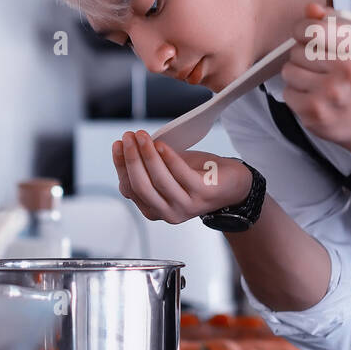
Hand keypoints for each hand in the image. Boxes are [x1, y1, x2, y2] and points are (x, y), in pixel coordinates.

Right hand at [111, 131, 251, 222]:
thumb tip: (128, 147)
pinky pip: (180, 175)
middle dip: (131, 159)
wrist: (232, 185)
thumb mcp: (168, 173)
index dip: (121, 165)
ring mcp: (185, 206)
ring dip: (147, 155)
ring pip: (158, 181)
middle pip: (140, 186)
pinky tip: (161, 145)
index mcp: (153, 209)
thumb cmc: (197, 176)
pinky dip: (168, 158)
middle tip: (128, 136)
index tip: (118, 143)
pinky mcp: (201, 195)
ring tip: (143, 136)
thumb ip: (149, 167)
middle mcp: (167, 212)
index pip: (129, 188)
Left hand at [283, 2, 350, 146]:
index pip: (313, 29)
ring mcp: (328, 96)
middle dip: (302, 55)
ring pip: (288, 71)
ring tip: (313, 80)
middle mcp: (346, 73)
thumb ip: (331, 24)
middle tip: (317, 65)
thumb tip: (311, 8)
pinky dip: (295, 93)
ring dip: (296, 74)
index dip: (301, 29)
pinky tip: (312, 96)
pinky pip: (287, 93)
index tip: (304, 34)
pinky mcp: (313, 113)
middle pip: (297, 51)